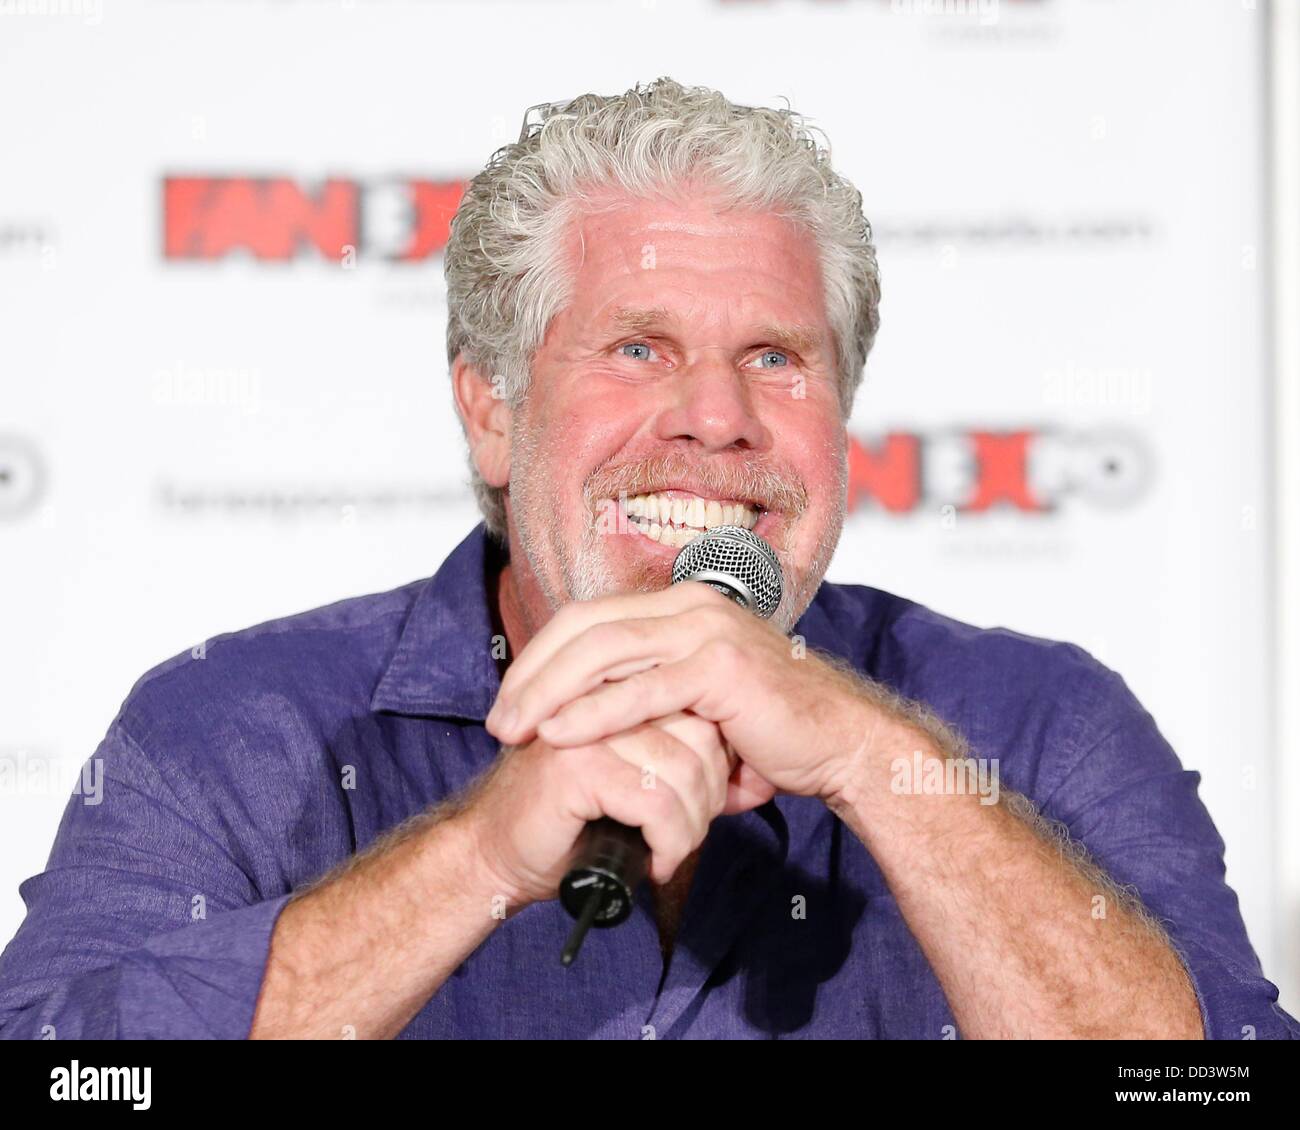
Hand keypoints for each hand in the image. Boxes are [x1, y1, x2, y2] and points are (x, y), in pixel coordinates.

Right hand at [462, 711, 766, 907]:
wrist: (497, 853)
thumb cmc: (568, 818)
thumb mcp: (633, 773)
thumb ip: (675, 753)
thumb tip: (748, 770)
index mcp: (613, 681)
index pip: (696, 699)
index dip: (716, 755)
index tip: (713, 797)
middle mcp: (599, 691)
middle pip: (699, 729)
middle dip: (709, 790)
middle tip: (690, 830)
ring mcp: (584, 724)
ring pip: (683, 768)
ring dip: (691, 824)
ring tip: (671, 848)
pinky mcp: (576, 766)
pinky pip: (657, 802)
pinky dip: (670, 842)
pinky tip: (656, 862)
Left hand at [485, 582, 897, 808]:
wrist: (842, 743)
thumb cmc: (773, 730)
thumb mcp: (701, 705)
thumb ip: (655, 700)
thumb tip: (601, 721)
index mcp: (683, 606)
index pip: (591, 618)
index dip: (543, 656)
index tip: (512, 699)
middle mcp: (690, 605)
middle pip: (585, 627)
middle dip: (531, 673)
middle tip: (497, 718)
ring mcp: (705, 629)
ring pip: (603, 651)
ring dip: (546, 692)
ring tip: (511, 729)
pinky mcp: (719, 666)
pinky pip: (640, 690)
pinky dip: (591, 712)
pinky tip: (557, 734)